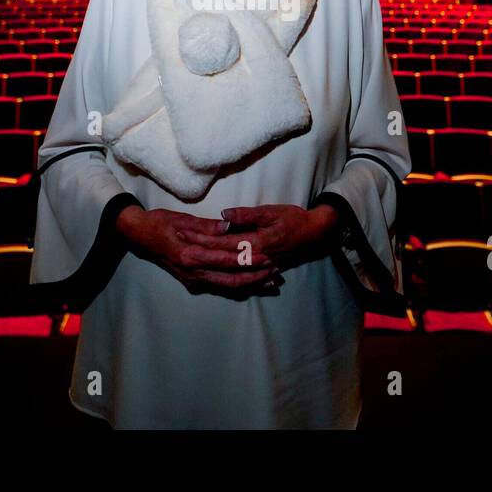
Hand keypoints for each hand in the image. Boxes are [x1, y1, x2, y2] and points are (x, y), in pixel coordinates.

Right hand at [115, 207, 278, 296]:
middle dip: (255, 278)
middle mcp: (192, 273)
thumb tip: (228, 226)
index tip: (267, 257)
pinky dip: (237, 287)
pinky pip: (219, 288)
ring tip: (271, 283)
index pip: (226, 260)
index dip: (248, 260)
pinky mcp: (193, 283)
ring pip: (227, 288)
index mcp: (190, 255)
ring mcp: (192, 280)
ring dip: (250, 286)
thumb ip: (205, 226)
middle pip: (230, 281)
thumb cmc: (158, 223)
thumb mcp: (180, 219)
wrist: (138, 236)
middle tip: (276, 273)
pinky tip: (253, 286)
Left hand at [175, 204, 341, 272]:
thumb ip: (246, 215)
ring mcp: (257, 268)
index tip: (182, 233)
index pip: (220, 241)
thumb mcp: (271, 211)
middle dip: (197, 254)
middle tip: (176, 251)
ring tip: (189, 264)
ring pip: (227, 272)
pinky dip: (224, 278)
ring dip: (207, 267)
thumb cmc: (293, 219)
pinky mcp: (261, 271)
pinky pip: (239, 279)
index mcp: (254, 243)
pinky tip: (211, 279)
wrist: (315, 234)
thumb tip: (223, 217)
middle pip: (219, 259)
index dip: (200, 238)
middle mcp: (253, 259)